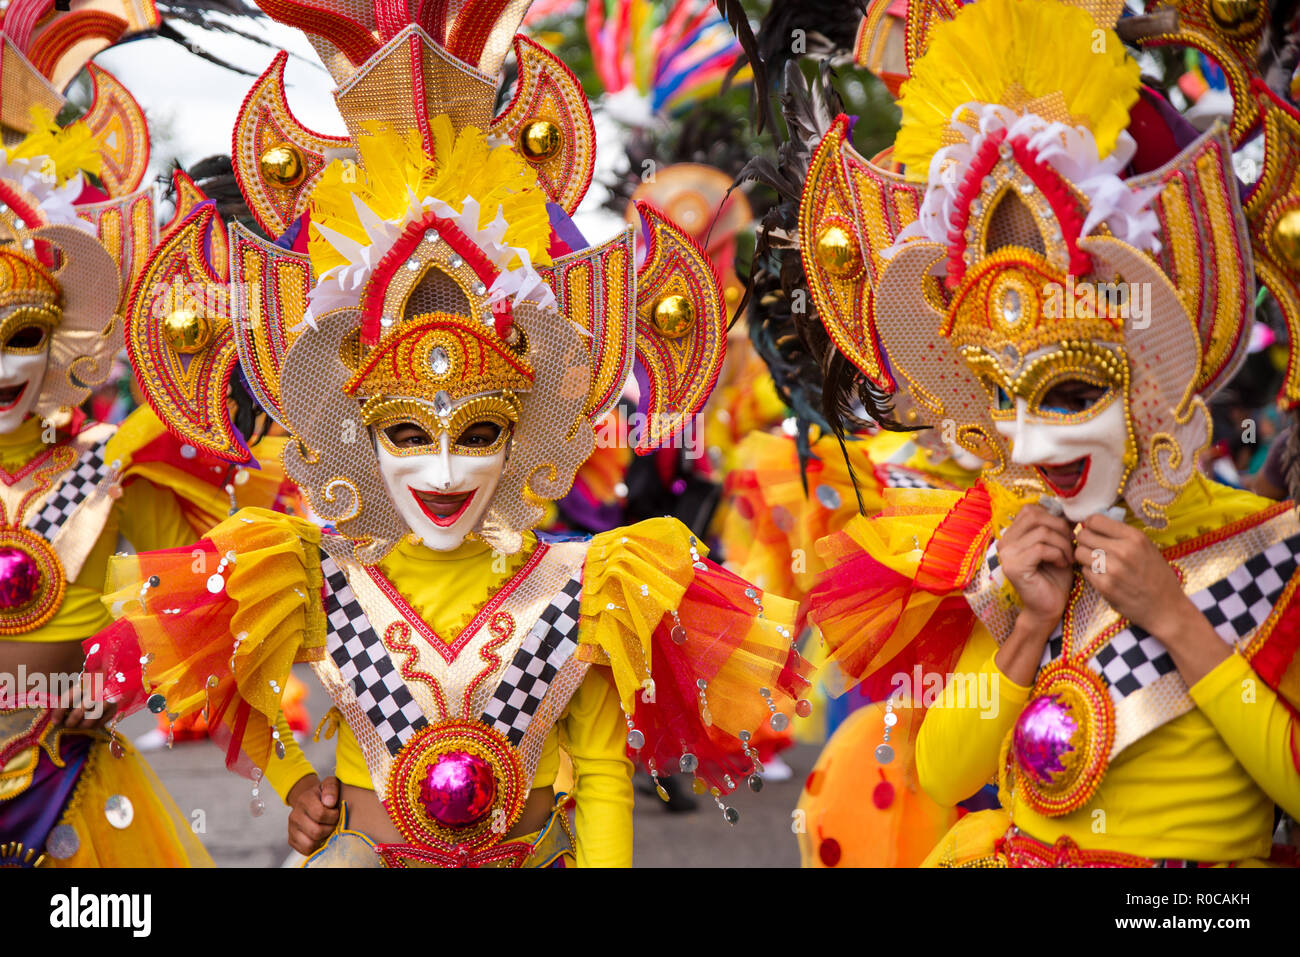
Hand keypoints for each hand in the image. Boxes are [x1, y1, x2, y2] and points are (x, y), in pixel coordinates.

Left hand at [47, 689, 117, 730]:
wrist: (117, 678)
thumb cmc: (94, 684)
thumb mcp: (81, 685)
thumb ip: (69, 698)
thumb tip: (56, 717)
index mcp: (85, 682)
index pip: (68, 698)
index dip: (59, 712)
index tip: (55, 721)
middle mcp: (97, 690)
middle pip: (80, 711)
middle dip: (71, 721)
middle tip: (67, 725)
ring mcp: (107, 700)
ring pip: (91, 719)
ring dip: (81, 725)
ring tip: (77, 725)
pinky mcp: (114, 708)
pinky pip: (101, 723)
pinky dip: (93, 726)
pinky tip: (89, 724)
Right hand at [287, 774, 339, 855]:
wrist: (309, 800)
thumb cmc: (323, 794)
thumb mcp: (330, 784)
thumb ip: (331, 789)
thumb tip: (329, 803)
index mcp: (304, 800)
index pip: (320, 814)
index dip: (333, 816)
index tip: (336, 813)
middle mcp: (294, 815)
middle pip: (316, 831)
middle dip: (330, 829)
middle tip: (333, 823)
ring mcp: (291, 829)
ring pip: (310, 844)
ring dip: (323, 839)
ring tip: (326, 830)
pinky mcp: (292, 839)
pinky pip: (306, 850)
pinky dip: (316, 847)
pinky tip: (320, 837)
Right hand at [998, 504, 1074, 632]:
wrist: (1048, 608)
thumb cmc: (1054, 577)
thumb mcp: (1058, 546)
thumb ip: (1058, 527)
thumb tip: (1070, 508)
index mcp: (1011, 535)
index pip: (1030, 510)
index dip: (1054, 516)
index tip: (1069, 531)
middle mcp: (1004, 542)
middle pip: (1035, 516)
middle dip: (1060, 527)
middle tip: (1071, 544)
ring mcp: (1006, 554)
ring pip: (1041, 532)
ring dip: (1063, 543)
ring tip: (1068, 557)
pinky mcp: (1013, 566)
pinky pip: (1041, 548)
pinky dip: (1058, 554)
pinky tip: (1063, 564)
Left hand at [1075, 513, 1229, 683]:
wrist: (1166, 608)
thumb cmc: (1157, 576)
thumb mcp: (1147, 548)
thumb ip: (1122, 535)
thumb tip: (1094, 523)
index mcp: (1134, 537)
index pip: (1094, 520)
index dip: (1090, 526)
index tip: (1093, 532)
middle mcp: (1123, 550)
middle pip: (1083, 535)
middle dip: (1085, 541)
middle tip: (1093, 549)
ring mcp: (1113, 569)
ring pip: (1079, 553)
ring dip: (1085, 557)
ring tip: (1097, 563)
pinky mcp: (1105, 586)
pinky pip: (1084, 571)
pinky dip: (1089, 573)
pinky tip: (1102, 576)